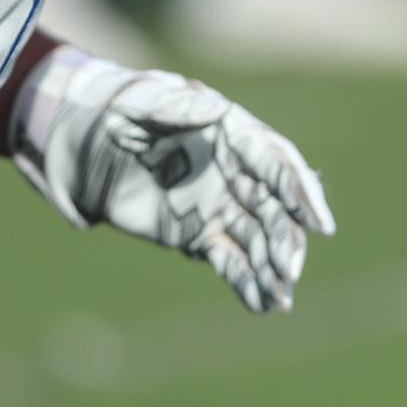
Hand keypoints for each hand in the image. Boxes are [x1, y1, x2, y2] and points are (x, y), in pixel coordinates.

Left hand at [10, 47, 335, 312]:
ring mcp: (220, 206)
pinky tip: (261, 305)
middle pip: (275, 209)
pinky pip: (230, 261)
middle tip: (289, 271)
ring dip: (272, 267)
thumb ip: (177, 106)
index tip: (320, 223)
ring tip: (281, 298)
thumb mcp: (142, 101)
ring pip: (258, 240)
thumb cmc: (120, 109)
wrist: (86, 144)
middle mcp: (237, 173)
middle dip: (287, 240)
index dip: (303, 192)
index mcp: (234, 135)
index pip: (279, 164)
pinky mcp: (198, 235)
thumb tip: (215, 108)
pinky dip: (246, 282)